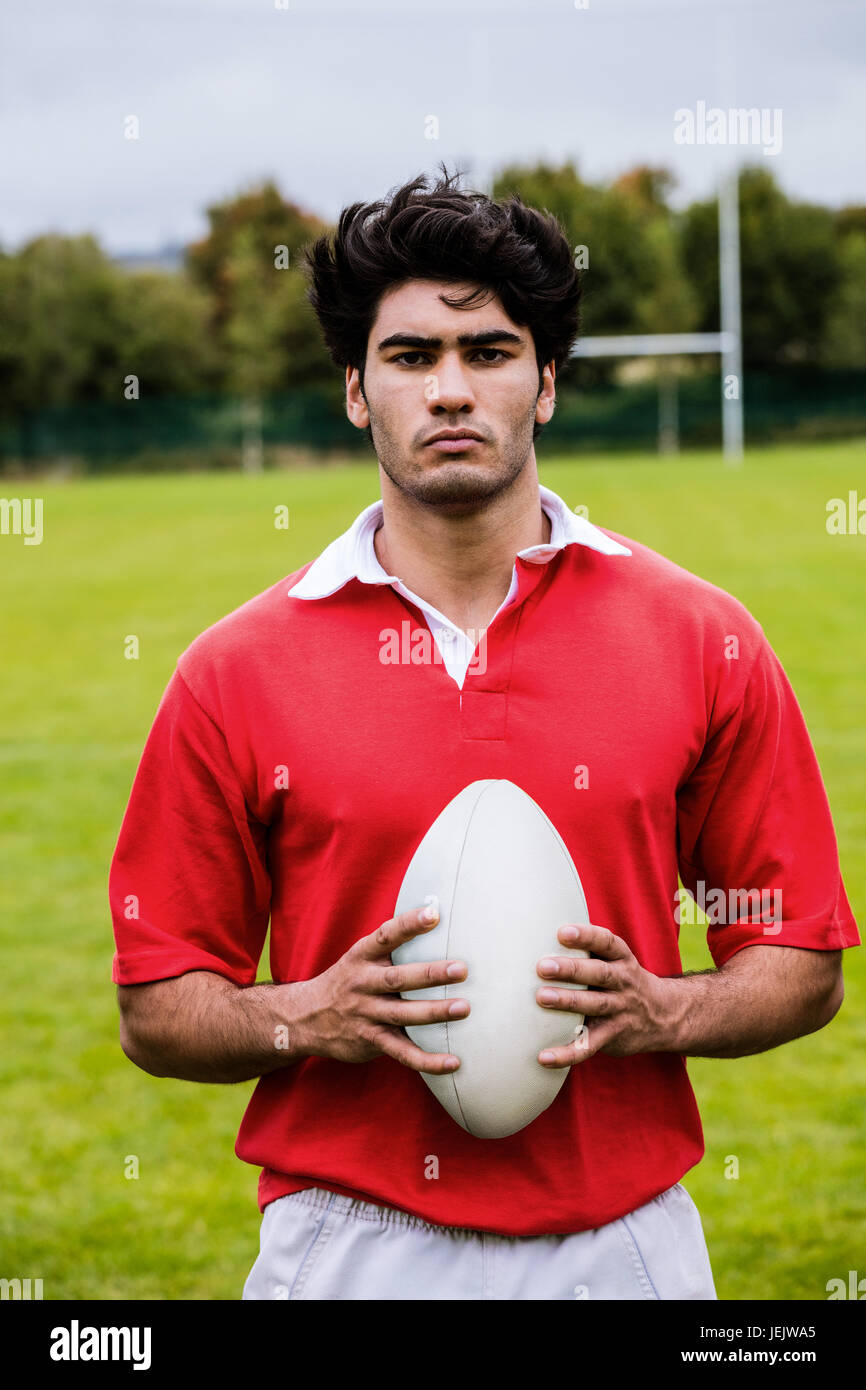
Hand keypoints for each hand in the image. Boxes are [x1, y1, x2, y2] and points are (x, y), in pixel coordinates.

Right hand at [294, 903, 467, 1073]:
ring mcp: (366, 1014)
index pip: (386, 935)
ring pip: (403, 1014)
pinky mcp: (371, 1041)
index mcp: (362, 956)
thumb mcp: (360, 956)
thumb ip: (392, 945)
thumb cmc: (349, 980)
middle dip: (430, 974)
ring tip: (463, 1008)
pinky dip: (427, 1060)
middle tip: (461, 969)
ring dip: (434, 1012)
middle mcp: (363, 983)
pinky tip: (453, 1063)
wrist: (305, 1017)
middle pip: (398, 978)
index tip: (434, 914)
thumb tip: (437, 914)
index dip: (409, 924)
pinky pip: (402, 1052)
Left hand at [535, 923, 672, 1066]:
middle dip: (571, 969)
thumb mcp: (616, 960)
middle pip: (599, 973)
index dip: (586, 936)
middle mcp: (623, 982)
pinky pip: (589, 1046)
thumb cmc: (622, 980)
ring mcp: (619, 1010)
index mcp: (622, 959)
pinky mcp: (612, 1036)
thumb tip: (537, 935)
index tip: (562, 932)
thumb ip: (589, 950)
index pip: (606, 942)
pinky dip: (567, 1054)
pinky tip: (544, 1057)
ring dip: (568, 1002)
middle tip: (543, 967)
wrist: (664, 1015)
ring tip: (542, 998)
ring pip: (594, 1005)